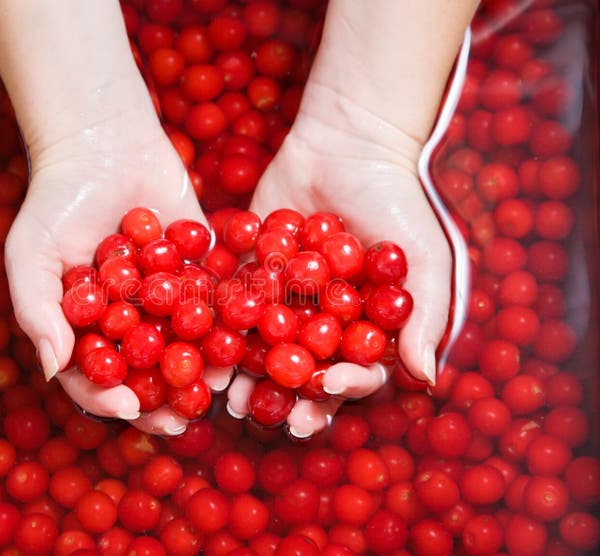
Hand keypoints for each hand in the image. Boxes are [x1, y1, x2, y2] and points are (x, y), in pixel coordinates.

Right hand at [4, 111, 219, 434]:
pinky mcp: (199, 273)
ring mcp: (166, 300)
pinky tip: (243, 337)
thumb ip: (36, 310)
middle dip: (163, 398)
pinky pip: (216, 302)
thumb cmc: (56, 201)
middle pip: (145, 372)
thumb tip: (52, 370)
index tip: (129, 408)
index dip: (108, 398)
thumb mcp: (32, 253)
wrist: (104, 144)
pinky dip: (229, 321)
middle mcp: (127, 322)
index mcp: (85, 329)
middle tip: (183, 419)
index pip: (94, 377)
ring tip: (219, 384)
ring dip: (202, 368)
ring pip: (186, 345)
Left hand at [227, 83, 452, 437]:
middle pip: (305, 372)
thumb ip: (425, 315)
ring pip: (263, 349)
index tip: (328, 388)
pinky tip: (206, 346)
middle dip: (290, 397)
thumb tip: (425, 378)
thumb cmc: (396, 200)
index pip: (355, 372)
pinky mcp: (251, 275)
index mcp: (365, 327)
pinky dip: (220, 329)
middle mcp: (322, 322)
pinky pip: (235, 307)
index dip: (343, 388)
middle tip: (273, 416)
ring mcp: (284, 301)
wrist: (347, 142)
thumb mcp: (423, 255)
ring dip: (248, 376)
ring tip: (232, 396)